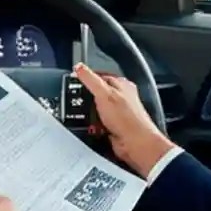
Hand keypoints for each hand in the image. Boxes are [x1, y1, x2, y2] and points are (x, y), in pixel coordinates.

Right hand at [74, 62, 174, 177]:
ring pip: (96, 110)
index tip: (75, 81)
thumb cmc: (127, 118)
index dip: (88, 78)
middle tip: (79, 103)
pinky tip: (93, 128)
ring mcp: (117, 114)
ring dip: (89, 115)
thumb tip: (79, 67)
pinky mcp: (113, 127)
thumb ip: (91, 79)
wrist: (135, 143)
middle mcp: (121, 98)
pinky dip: (93, 126)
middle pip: (97, 94)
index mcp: (121, 85)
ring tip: (88, 117)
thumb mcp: (104, 94)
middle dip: (87, 100)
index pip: (101, 76)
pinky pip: (97, 124)